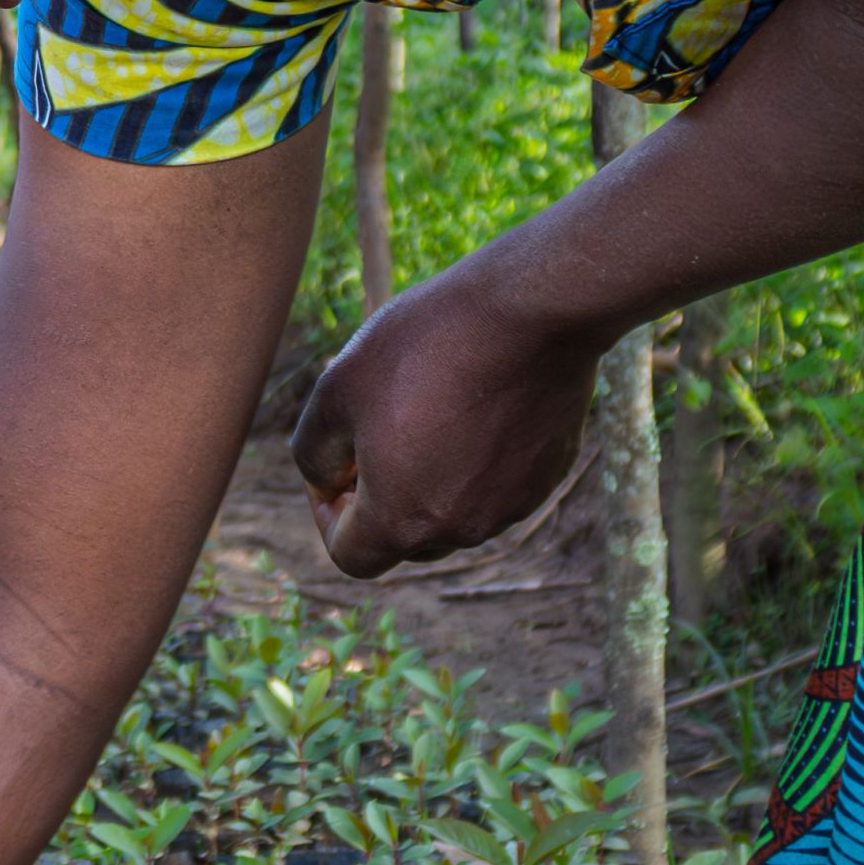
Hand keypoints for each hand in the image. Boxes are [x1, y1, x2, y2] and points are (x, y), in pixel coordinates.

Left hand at [291, 247, 608, 576]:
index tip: (332, 470)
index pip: (352, 556)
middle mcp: (463, 528)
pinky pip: (498, 482)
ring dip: (430, 476)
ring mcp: (513, 504)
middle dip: (380, 498)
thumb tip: (326, 479)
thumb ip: (314, 451)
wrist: (530, 308)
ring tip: (426, 407)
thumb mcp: (336, 389)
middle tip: (372, 435)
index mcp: (403, 519)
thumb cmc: (425, 346)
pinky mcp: (549, 473)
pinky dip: (477, 458)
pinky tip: (474, 399)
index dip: (327, 517)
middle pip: (406, 537)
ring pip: (454, 508)